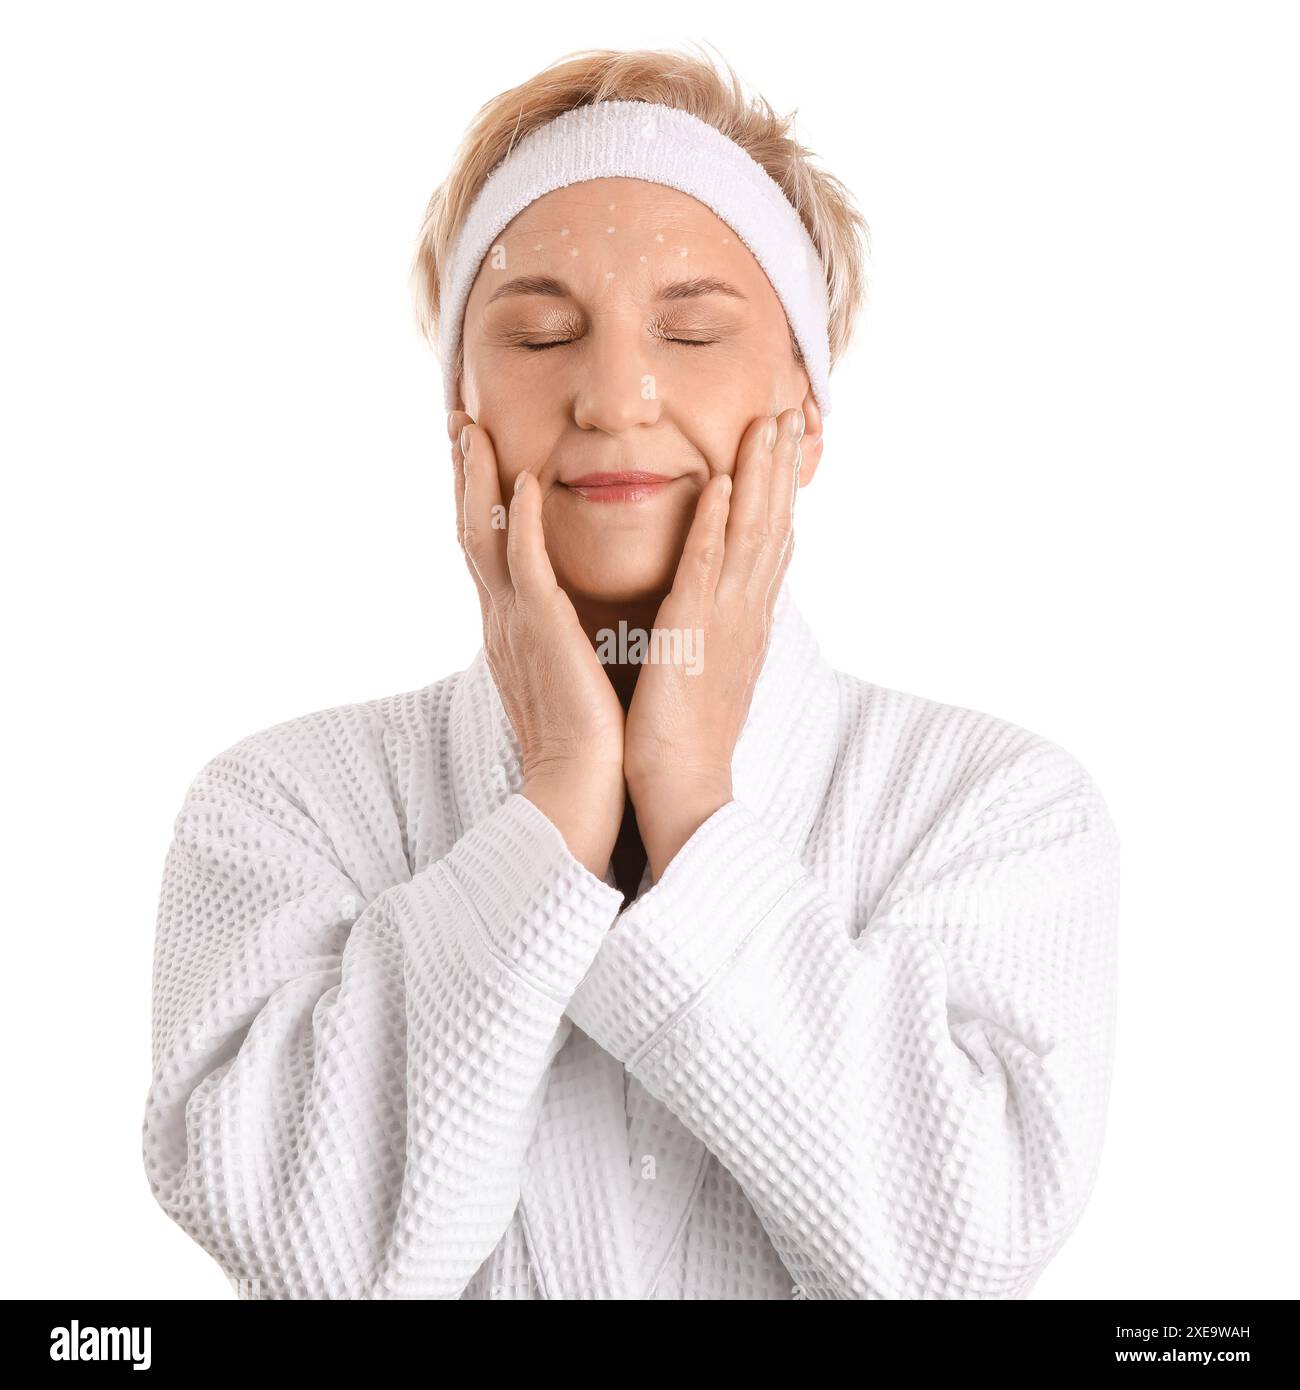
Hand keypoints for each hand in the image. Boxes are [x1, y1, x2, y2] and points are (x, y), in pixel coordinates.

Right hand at [449, 411, 624, 877]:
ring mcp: (515, 624)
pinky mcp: (541, 632)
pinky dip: (523, 522)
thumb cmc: (584, 740)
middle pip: (471, 531)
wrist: (580, 790)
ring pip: (486, 537)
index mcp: (510, 629)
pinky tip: (524, 482)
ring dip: (479, 481)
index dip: (477, 500)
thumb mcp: (564, 675)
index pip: (488, 550)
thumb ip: (559, 638)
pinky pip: (526, 565)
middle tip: (457, 421)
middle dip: (463, 475)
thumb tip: (568, 618)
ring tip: (473, 430)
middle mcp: (501, 619)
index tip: (475, 453)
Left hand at [624, 406, 803, 880]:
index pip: (772, 539)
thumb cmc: (685, 734)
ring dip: (760, 476)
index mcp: (747, 619)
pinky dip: (715, 526)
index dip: (782, 487)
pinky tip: (719, 483)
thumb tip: (719, 592)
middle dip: (782, 465)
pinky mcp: (692, 639)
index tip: (787, 437)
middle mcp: (747, 614)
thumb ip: (716, 621)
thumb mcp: (708, 663)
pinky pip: (705, 572)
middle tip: (794, 407)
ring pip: (751, 536)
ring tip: (768, 423)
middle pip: (773, 524)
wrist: (682, 790)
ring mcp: (725, 624)